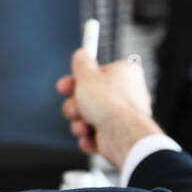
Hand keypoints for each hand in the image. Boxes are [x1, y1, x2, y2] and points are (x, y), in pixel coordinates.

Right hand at [55, 49, 160, 169]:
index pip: (97, 74)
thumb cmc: (109, 104)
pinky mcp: (118, 135)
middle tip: (73, 108)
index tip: (65, 85)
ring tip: (83, 125)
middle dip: (75, 106)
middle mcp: (127, 95)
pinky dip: (89, 137)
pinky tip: (88, 136)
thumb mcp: (87, 76)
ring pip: (90, 117)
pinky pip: (96, 135)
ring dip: (80, 123)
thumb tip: (81, 54)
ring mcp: (123, 117)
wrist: (121, 135)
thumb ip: (82, 64)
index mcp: (124, 74)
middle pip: (90, 97)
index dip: (77, 80)